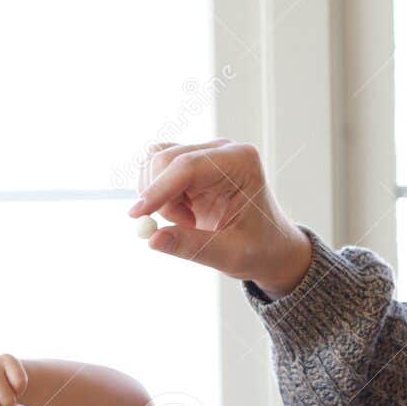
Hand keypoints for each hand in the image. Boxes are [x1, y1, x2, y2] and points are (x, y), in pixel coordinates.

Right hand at [128, 139, 313, 297]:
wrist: (270, 245)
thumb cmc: (259, 249)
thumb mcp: (231, 255)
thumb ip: (192, 247)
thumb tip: (152, 238)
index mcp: (241, 162)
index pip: (188, 166)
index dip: (158, 189)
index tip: (136, 215)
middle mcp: (223, 149)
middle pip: (165, 159)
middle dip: (161, 199)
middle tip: (185, 227)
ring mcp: (206, 152)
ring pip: (156, 162)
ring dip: (159, 196)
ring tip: (188, 221)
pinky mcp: (191, 161)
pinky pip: (156, 168)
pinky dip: (158, 193)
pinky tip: (181, 210)